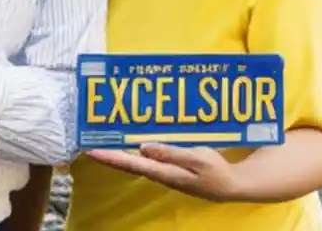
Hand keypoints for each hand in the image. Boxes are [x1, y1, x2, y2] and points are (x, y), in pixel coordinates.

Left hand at [85, 144, 242, 201]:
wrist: (230, 185)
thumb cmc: (215, 172)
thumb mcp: (197, 159)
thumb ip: (170, 153)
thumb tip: (143, 147)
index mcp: (163, 172)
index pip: (131, 164)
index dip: (110, 157)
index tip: (91, 150)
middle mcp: (159, 172)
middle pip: (128, 162)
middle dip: (110, 151)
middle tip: (90, 139)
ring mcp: (163, 171)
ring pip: (136, 160)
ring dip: (121, 149)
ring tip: (105, 136)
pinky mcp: (169, 168)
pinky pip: (148, 157)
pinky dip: (137, 149)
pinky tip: (133, 139)